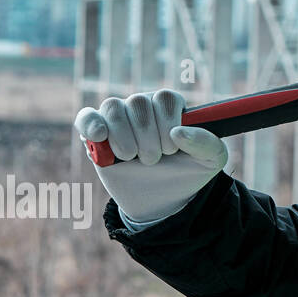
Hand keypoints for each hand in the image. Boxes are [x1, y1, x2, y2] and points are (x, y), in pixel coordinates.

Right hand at [75, 89, 227, 222]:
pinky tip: (100, 136)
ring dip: (123, 135)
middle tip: (153, 160)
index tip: (171, 149)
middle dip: (147, 135)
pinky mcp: (96, 135)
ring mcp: (118, 119)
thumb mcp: (211, 159)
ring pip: (113, 107)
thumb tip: (179, 132)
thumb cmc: (189, 172)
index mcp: (171, 106)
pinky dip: (91, 124)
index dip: (166, 123)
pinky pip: (86, 116)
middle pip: (138, 102)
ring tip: (131, 157)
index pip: (164, 98)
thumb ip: (206, 143)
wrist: (163, 199)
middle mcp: (144, 106)